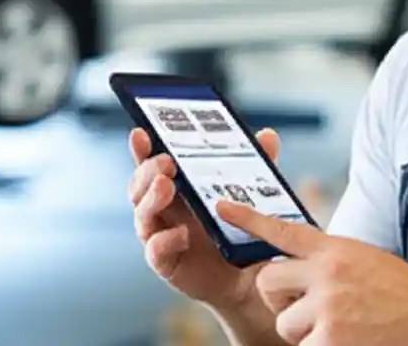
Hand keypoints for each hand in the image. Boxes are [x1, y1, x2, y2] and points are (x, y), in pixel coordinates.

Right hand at [128, 127, 280, 310]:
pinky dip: (165, 240)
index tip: (142, 133)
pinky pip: (156, 250)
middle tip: (165, 161)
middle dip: (148, 170)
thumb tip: (267, 135)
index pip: (151, 163)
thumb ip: (255, 165)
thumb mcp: (249, 193)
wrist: (247, 275)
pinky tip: (182, 234)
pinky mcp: (166, 263)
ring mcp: (160, 235)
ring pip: (143, 215)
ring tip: (166, 185)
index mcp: (175, 186)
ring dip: (151, 198)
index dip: (142, 149)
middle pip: (140, 186)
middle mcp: (161, 209)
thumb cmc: (239, 227)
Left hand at [217, 201, 407, 345]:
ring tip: (344, 328)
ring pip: (285, 323)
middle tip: (310, 308)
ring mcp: (327, 308)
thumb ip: (330, 263)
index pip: (282, 230)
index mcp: (337, 249)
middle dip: (282, 300)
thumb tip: (298, 274)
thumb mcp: (366, 261)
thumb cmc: (405, 295)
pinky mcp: (330, 341)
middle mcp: (327, 273)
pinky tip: (351, 341)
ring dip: (306, 333)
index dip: (247, 218)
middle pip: (268, 282)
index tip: (222, 207)